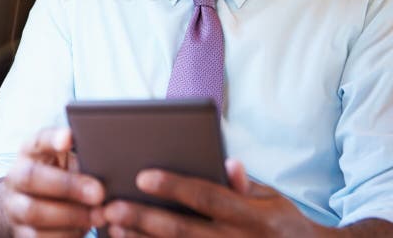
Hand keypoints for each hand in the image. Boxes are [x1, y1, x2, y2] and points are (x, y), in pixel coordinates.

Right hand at [3, 127, 105, 236]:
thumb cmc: (61, 179)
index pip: (37, 140)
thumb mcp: (68, 164)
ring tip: (99, 215)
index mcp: (30, 153)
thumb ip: (82, 160)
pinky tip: (85, 229)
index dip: (52, 139)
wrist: (34, 208)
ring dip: (71, 216)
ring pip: (34, 212)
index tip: (69, 138)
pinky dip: (67, 235)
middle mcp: (16, 178)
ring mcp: (14, 207)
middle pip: (31, 177)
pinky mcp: (21, 234)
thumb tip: (106, 162)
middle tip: (98, 193)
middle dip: (67, 186)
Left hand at [103, 159, 332, 237]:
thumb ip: (244, 184)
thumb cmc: (281, 224)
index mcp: (251, 217)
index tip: (142, 175)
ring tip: (111, 227)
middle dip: (144, 218)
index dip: (174, 186)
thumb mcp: (272, 199)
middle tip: (112, 207)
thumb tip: (229, 162)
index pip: (207, 197)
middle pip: (182, 230)